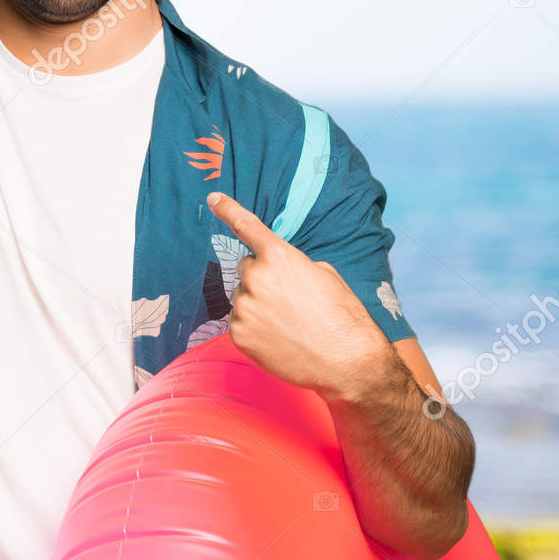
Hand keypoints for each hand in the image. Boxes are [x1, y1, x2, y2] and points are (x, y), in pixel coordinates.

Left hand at [206, 190, 390, 398]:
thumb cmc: (341, 316)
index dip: (228, 209)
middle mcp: (256, 277)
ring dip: (258, 305)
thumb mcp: (324, 275)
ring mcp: (244, 306)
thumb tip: (277, 271)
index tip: (212, 198)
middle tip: (287, 300)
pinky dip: (253, 329)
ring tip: (287, 323)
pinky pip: (238, 322)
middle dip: (262, 279)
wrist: (346, 361)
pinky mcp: (238, 333)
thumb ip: (292, 264)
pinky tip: (277, 338)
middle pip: (247, 269)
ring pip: (243, 297)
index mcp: (279, 256)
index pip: (248, 226)